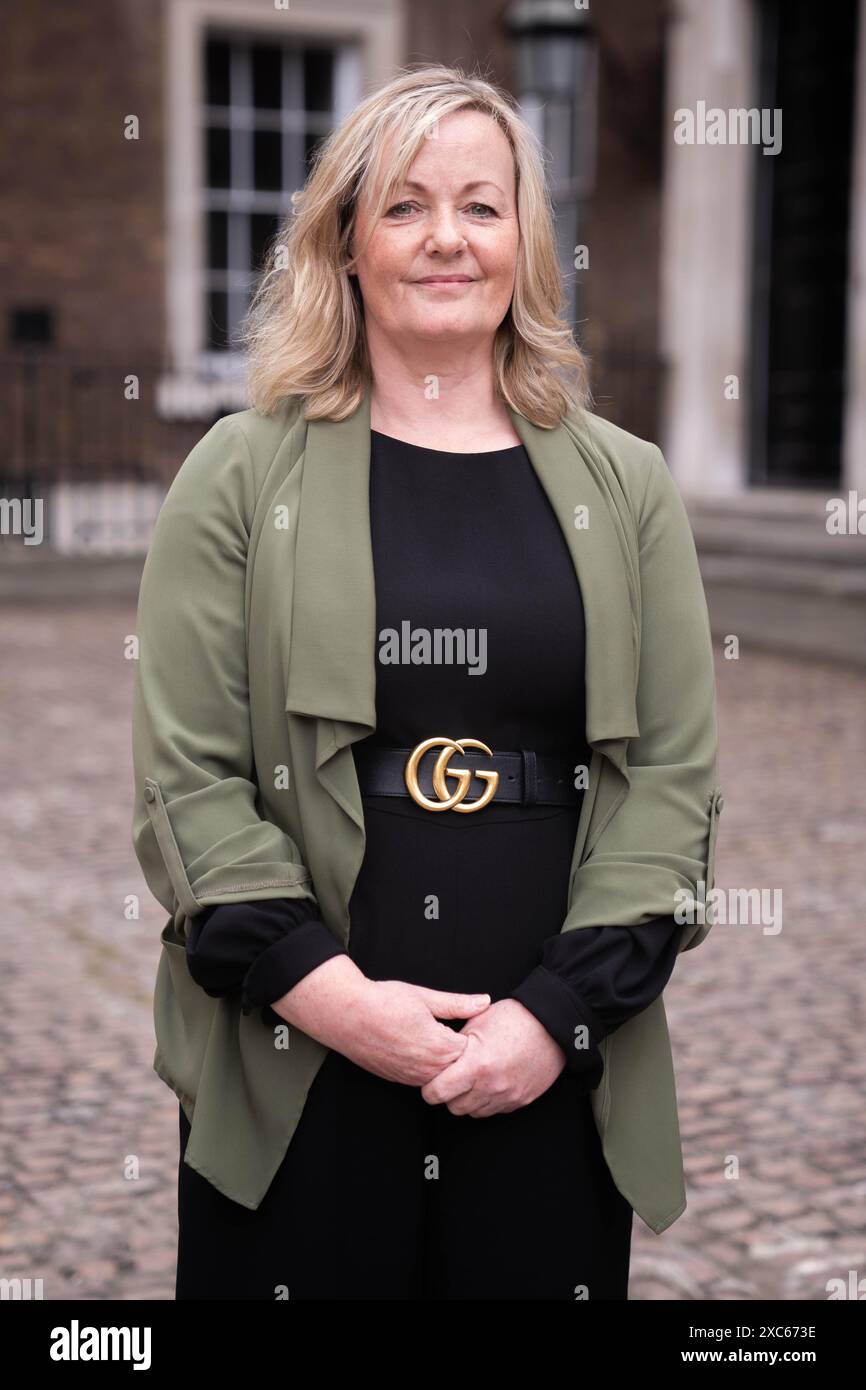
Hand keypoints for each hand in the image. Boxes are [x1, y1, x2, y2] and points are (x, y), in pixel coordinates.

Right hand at [271, 955, 491, 1084]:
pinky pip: (423, 1080)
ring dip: (446, 1064)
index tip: (475, 1026)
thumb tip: (484, 1001)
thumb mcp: (424, 996)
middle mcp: (427, 1068)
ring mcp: (411, 1077)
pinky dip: (429, 1069)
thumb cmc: (383, 1001)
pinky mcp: (398, 1079)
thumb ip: (457, 1003)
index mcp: (439, 1046)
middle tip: (462, 1033)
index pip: (472, 1052)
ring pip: (441, 1078)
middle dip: (464, 1054)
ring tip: (442, 1040)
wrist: (345, 1015)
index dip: (476, 1038)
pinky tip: (423, 1050)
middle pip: (460, 1069)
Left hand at [419, 998, 565, 1116]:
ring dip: (469, 1100)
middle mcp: (491, 1085)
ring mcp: (507, 1096)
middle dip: (449, 1096)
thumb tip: (439, 1058)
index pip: (438, 1092)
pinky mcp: (520, 1101)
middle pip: (454, 1108)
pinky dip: (488, 1101)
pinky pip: (495, 1110)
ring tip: (472, 1080)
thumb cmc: (515, 1018)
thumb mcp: (477, 1023)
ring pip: (474, 1112)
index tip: (431, 1083)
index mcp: (476, 1064)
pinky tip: (490, 1083)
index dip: (430, 1088)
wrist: (552, 1025)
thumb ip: (455, 1045)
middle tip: (452, 1080)